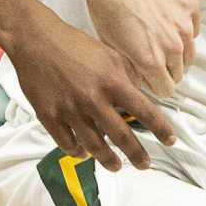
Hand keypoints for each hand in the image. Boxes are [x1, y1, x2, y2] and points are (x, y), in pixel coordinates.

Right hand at [9, 7, 177, 171]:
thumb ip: (126, 76)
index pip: (145, 111)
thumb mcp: (109, 54)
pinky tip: (84, 154)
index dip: (161, 129)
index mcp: (112, 82)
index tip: (170, 141)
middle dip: (137, 155)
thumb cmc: (73, 44)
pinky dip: (77, 152)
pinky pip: (66, 143)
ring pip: (94, 146)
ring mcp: (70, 110)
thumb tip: (140, 95)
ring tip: (116, 166)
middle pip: (122, 136)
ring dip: (108, 160)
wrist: (35, 39)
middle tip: (144, 164)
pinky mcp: (49, 115)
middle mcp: (93, 99)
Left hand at [76, 0, 200, 95]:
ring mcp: (185, 25)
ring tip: (160, 37)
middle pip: (179, 73)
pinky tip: (166, 19)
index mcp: (152, 61)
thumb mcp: (111, 47)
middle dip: (167, 69)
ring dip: (178, 51)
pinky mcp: (191, 6)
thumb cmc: (107, 10)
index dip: (156, 85)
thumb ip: (131, 70)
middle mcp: (173, 46)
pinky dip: (184, 28)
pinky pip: (194, 29)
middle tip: (154, 54)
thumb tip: (141, 82)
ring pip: (189, 53)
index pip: (166, 90)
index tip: (149, 77)